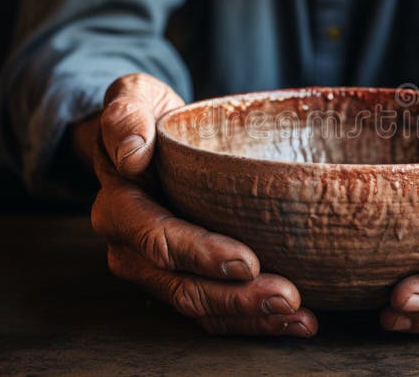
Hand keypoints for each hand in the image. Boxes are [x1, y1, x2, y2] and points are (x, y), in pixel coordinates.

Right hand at [83, 73, 316, 336]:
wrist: (148, 141)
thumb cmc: (149, 117)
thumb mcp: (133, 97)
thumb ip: (125, 113)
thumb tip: (131, 153)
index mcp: (119, 207)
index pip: (157, 239)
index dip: (200, 255)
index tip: (246, 260)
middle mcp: (132, 248)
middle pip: (182, 286)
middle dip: (236, 298)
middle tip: (288, 297)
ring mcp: (157, 270)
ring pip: (200, 307)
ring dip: (249, 316)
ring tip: (298, 316)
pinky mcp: (184, 278)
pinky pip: (214, 310)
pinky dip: (251, 320)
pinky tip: (294, 320)